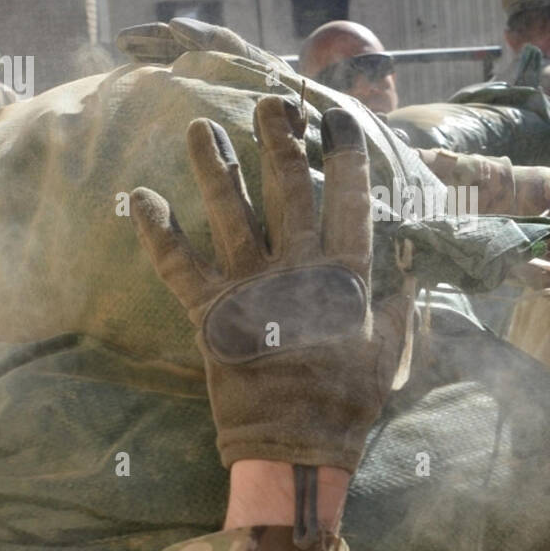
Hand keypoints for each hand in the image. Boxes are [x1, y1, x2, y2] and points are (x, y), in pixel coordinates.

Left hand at [130, 95, 413, 473]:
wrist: (294, 447)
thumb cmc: (348, 400)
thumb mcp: (390, 349)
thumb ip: (400, 300)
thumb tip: (410, 259)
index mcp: (344, 275)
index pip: (349, 199)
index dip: (344, 154)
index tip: (336, 117)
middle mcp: (296, 269)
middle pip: (286, 190)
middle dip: (279, 141)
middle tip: (269, 103)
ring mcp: (249, 287)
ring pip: (229, 212)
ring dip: (215, 166)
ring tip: (202, 127)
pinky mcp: (208, 312)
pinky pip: (177, 264)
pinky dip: (156, 230)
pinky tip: (139, 196)